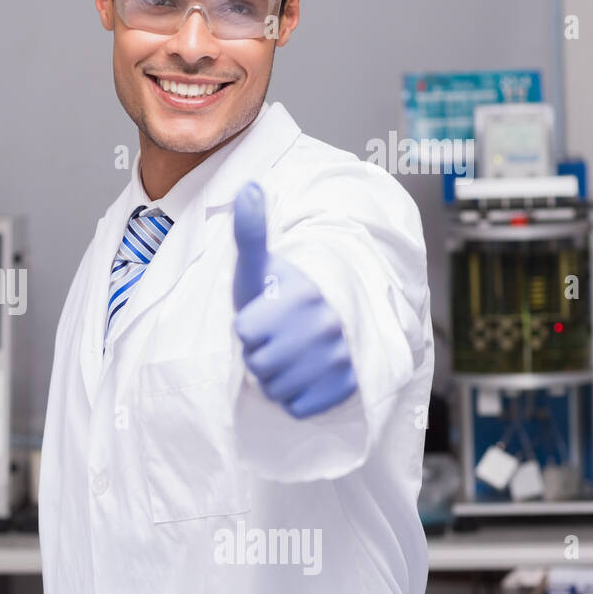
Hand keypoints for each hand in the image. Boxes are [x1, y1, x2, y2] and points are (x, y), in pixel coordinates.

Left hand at [231, 181, 355, 418]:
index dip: (246, 329)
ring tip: (288, 356)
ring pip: (276, 388)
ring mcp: (340, 359)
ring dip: (274, 378)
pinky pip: (297, 407)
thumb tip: (248, 186)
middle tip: (275, 339)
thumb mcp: (258, 265)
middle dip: (258, 355)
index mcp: (303, 295)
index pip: (245, 334)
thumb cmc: (278, 294)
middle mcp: (328, 326)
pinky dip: (295, 398)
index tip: (263, 316)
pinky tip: (303, 377)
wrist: (319, 323)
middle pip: (259, 365)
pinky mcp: (346, 388)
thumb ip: (250, 231)